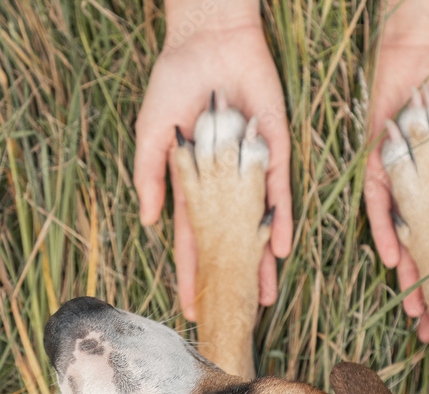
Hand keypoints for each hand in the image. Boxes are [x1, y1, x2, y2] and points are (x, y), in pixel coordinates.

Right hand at [135, 20, 290, 320]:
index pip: (191, 239)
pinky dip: (280, 223)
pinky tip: (279, 251)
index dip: (190, 273)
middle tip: (234, 315)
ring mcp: (250, 172)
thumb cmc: (173, 83)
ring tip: (264, 298)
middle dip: (229, 280)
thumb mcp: (152, 134)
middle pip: (228, 243)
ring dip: (260, 263)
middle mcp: (224, 186)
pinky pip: (279, 195)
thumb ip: (150, 177)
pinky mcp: (272, 153)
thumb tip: (148, 222)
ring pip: (257, 228)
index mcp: (192, 184)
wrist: (208, 43)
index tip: (190, 306)